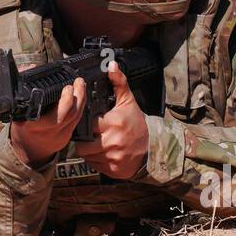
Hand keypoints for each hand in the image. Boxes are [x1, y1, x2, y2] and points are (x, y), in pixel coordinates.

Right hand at [10, 77, 85, 167]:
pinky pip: (77, 120)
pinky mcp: (68, 136)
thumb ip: (22, 90)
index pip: (52, 115)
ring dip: (81, 99)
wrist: (28, 152)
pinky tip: (81, 96)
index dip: (64, 102)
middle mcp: (49, 132)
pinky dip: (80, 106)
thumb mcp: (16, 112)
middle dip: (77, 96)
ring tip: (81, 84)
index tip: (66, 87)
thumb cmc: (22, 130)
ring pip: (76, 117)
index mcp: (34, 126)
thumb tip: (29, 68)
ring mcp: (60, 135)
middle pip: (68, 114)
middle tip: (78, 81)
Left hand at [75, 62, 147, 179]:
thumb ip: (118, 83)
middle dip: (85, 139)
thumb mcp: (128, 102)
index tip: (91, 122)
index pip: (87, 125)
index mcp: (113, 123)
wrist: (152, 148)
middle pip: (83, 143)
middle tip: (93, 134)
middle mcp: (112, 142)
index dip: (85, 124)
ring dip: (89, 150)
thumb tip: (111, 65)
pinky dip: (95, 160)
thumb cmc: (136, 123)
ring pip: (86, 155)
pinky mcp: (112, 170)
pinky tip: (103, 153)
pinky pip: (94, 165)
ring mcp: (112, 158)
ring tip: (98, 142)